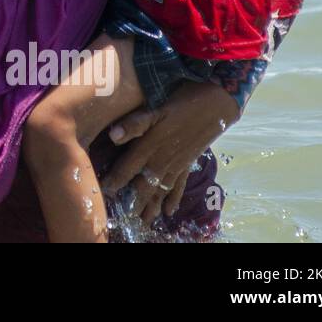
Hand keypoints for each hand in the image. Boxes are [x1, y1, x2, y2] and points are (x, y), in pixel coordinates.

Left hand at [100, 80, 239, 223]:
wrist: (216, 104)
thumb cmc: (183, 102)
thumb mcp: (157, 109)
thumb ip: (135, 124)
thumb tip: (112, 136)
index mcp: (151, 146)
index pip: (128, 169)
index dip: (115, 181)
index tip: (105, 193)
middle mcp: (163, 159)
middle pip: (144, 186)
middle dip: (134, 201)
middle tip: (125, 216)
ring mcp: (177, 163)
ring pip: (161, 190)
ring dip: (152, 205)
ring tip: (144, 220)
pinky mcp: (188, 162)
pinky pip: (179, 186)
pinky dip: (174, 199)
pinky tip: (170, 211)